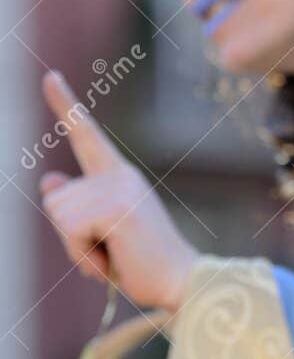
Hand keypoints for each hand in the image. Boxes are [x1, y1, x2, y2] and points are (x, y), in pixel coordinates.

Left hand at [38, 70, 199, 314]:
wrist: (180, 282)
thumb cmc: (141, 262)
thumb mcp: (100, 233)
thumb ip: (75, 208)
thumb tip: (48, 181)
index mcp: (118, 176)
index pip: (86, 135)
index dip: (65, 105)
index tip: (49, 76)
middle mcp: (120, 174)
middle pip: (55, 201)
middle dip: (70, 237)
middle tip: (110, 250)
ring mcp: (120, 188)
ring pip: (59, 216)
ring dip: (77, 248)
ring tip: (114, 254)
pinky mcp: (118, 207)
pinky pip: (71, 231)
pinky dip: (83, 256)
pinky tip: (112, 261)